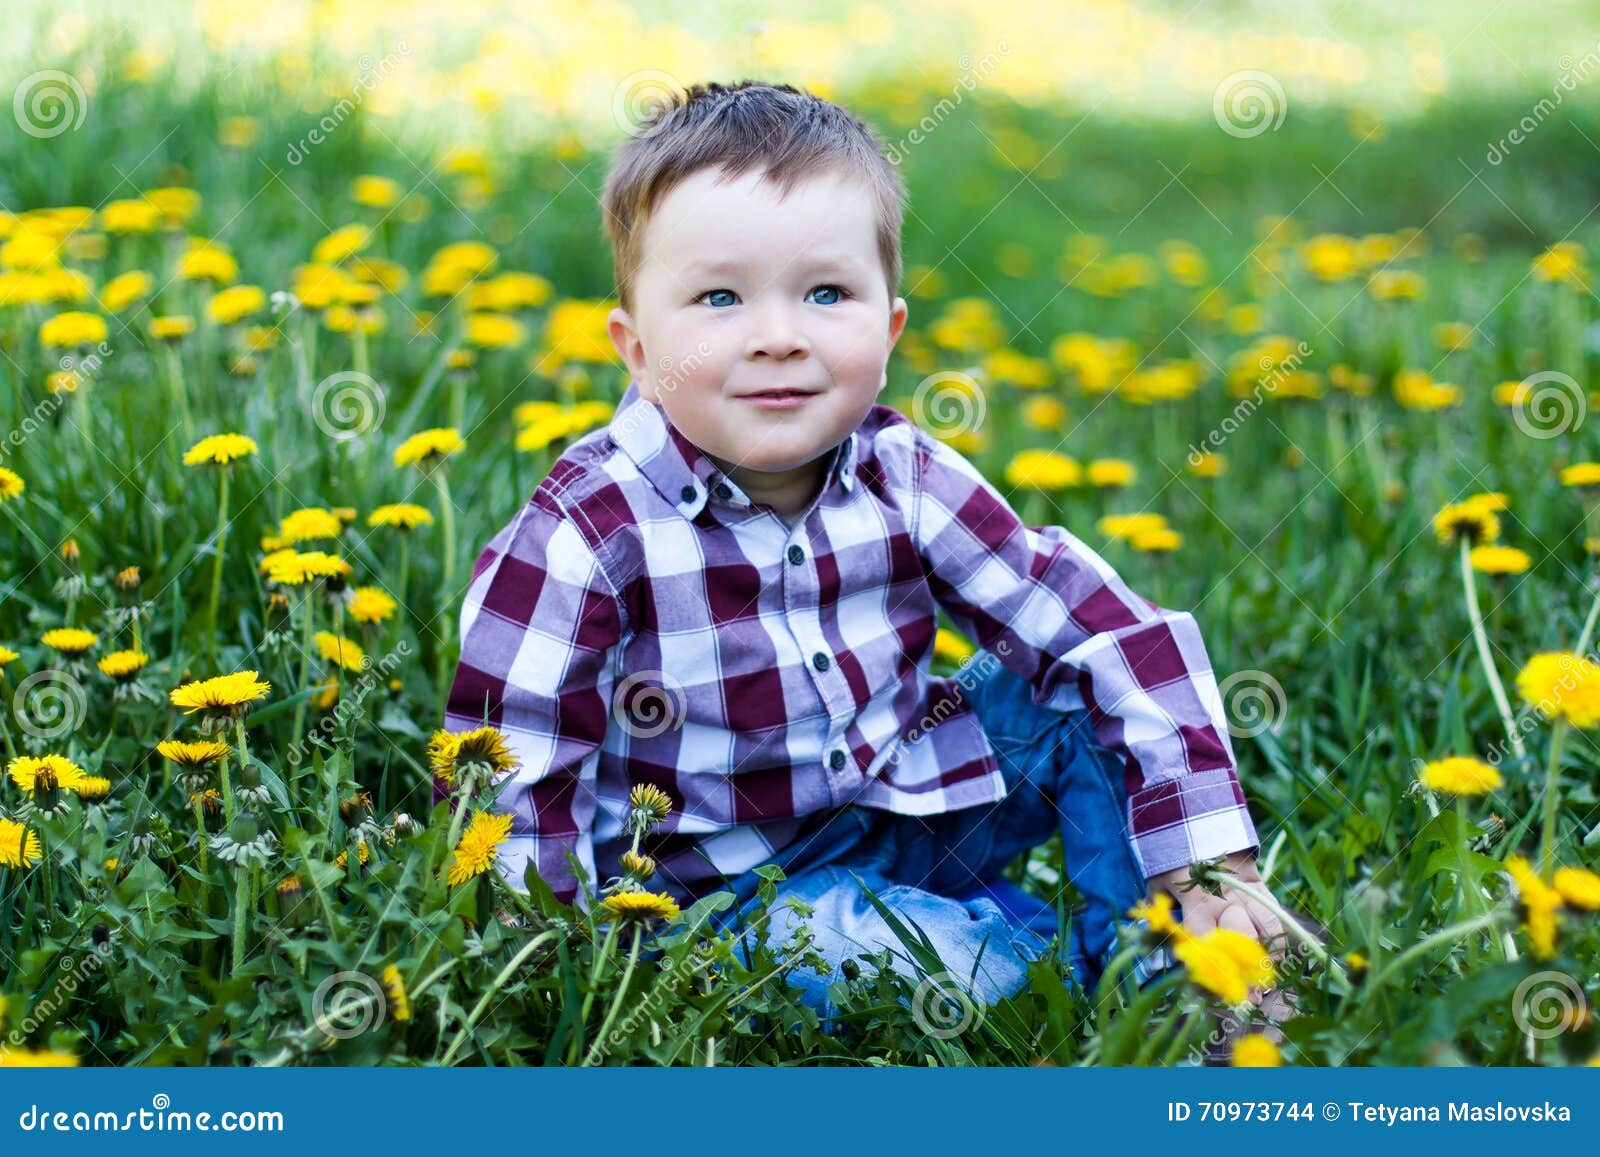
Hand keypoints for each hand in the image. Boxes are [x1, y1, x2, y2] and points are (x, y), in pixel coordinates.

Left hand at [1145, 850, 1291, 1013]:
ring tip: (1268, 983)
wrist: (1195, 820)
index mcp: (1195, 900)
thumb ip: (1158, 910)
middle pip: (1241, 939)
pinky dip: (1279, 937)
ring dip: (1269, 958)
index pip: (1203, 940)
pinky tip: (1279, 960)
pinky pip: (1275, 913)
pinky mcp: (1260, 886)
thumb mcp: (1157, 882)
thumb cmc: (1172, 857)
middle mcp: (1225, 899)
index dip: (1209, 967)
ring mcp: (1246, 892)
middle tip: (1248, 999)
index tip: (1212, 992)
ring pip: (1267, 928)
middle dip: (1245, 971)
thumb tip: (1152, 939)